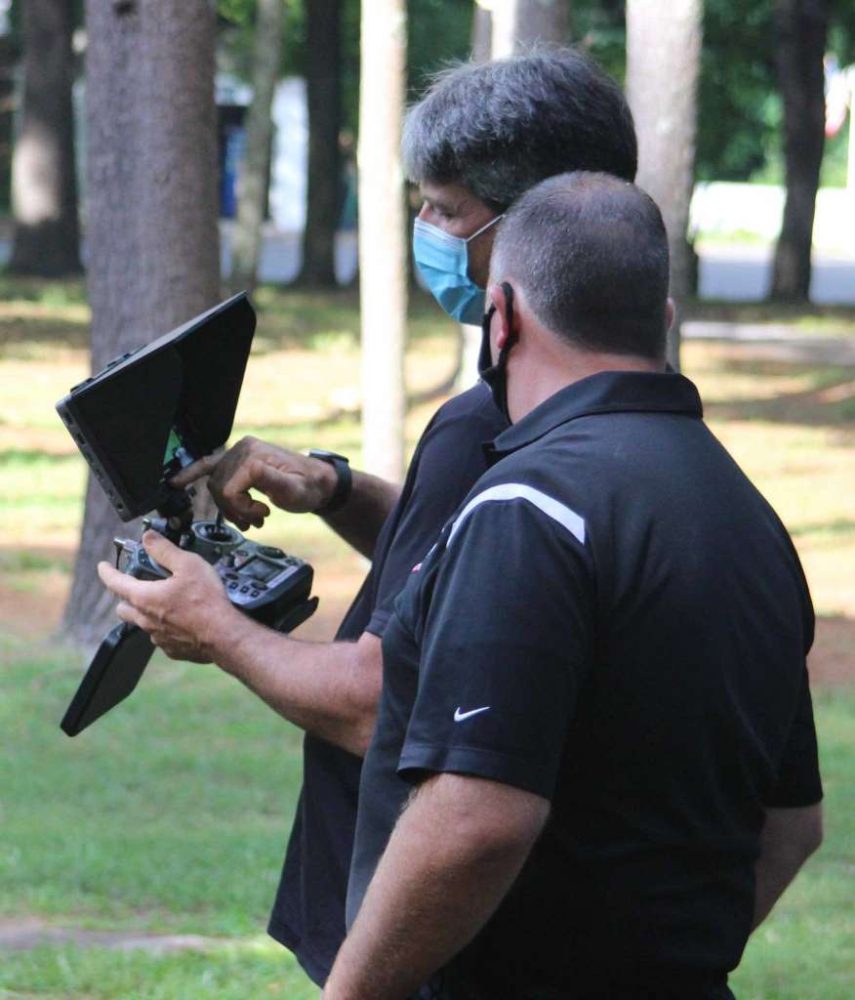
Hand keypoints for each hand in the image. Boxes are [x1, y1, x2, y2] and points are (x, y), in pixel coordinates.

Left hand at [97, 530, 241, 661]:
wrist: (224, 635)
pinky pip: (161, 636)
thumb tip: (148, 538)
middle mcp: (145, 619)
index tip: (103, 567)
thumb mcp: (188, 564)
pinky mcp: (172, 649)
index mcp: (144, 597)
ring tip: (163, 602)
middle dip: (124, 596)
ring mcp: (158, 636)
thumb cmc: (206, 600)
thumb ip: (164, 550)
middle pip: (123, 607)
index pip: (115, 582)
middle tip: (136, 586)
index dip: (107, 572)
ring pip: (142, 623)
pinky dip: (165, 626)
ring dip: (146, 612)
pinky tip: (181, 619)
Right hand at [169, 436, 337, 529]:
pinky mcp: (238, 459)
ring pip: (215, 485)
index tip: (260, 516)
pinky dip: (192, 473)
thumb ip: (274, 481)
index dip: (239, 508)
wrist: (318, 484)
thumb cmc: (309, 488)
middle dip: (234, 509)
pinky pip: (208, 466)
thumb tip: (253, 471)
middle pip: (218, 487)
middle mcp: (243, 449)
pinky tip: (175, 482)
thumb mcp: (295, 490)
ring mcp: (239, 453)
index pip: (228, 488)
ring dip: (230, 506)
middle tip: (256, 520)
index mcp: (254, 456)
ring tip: (252, 517)